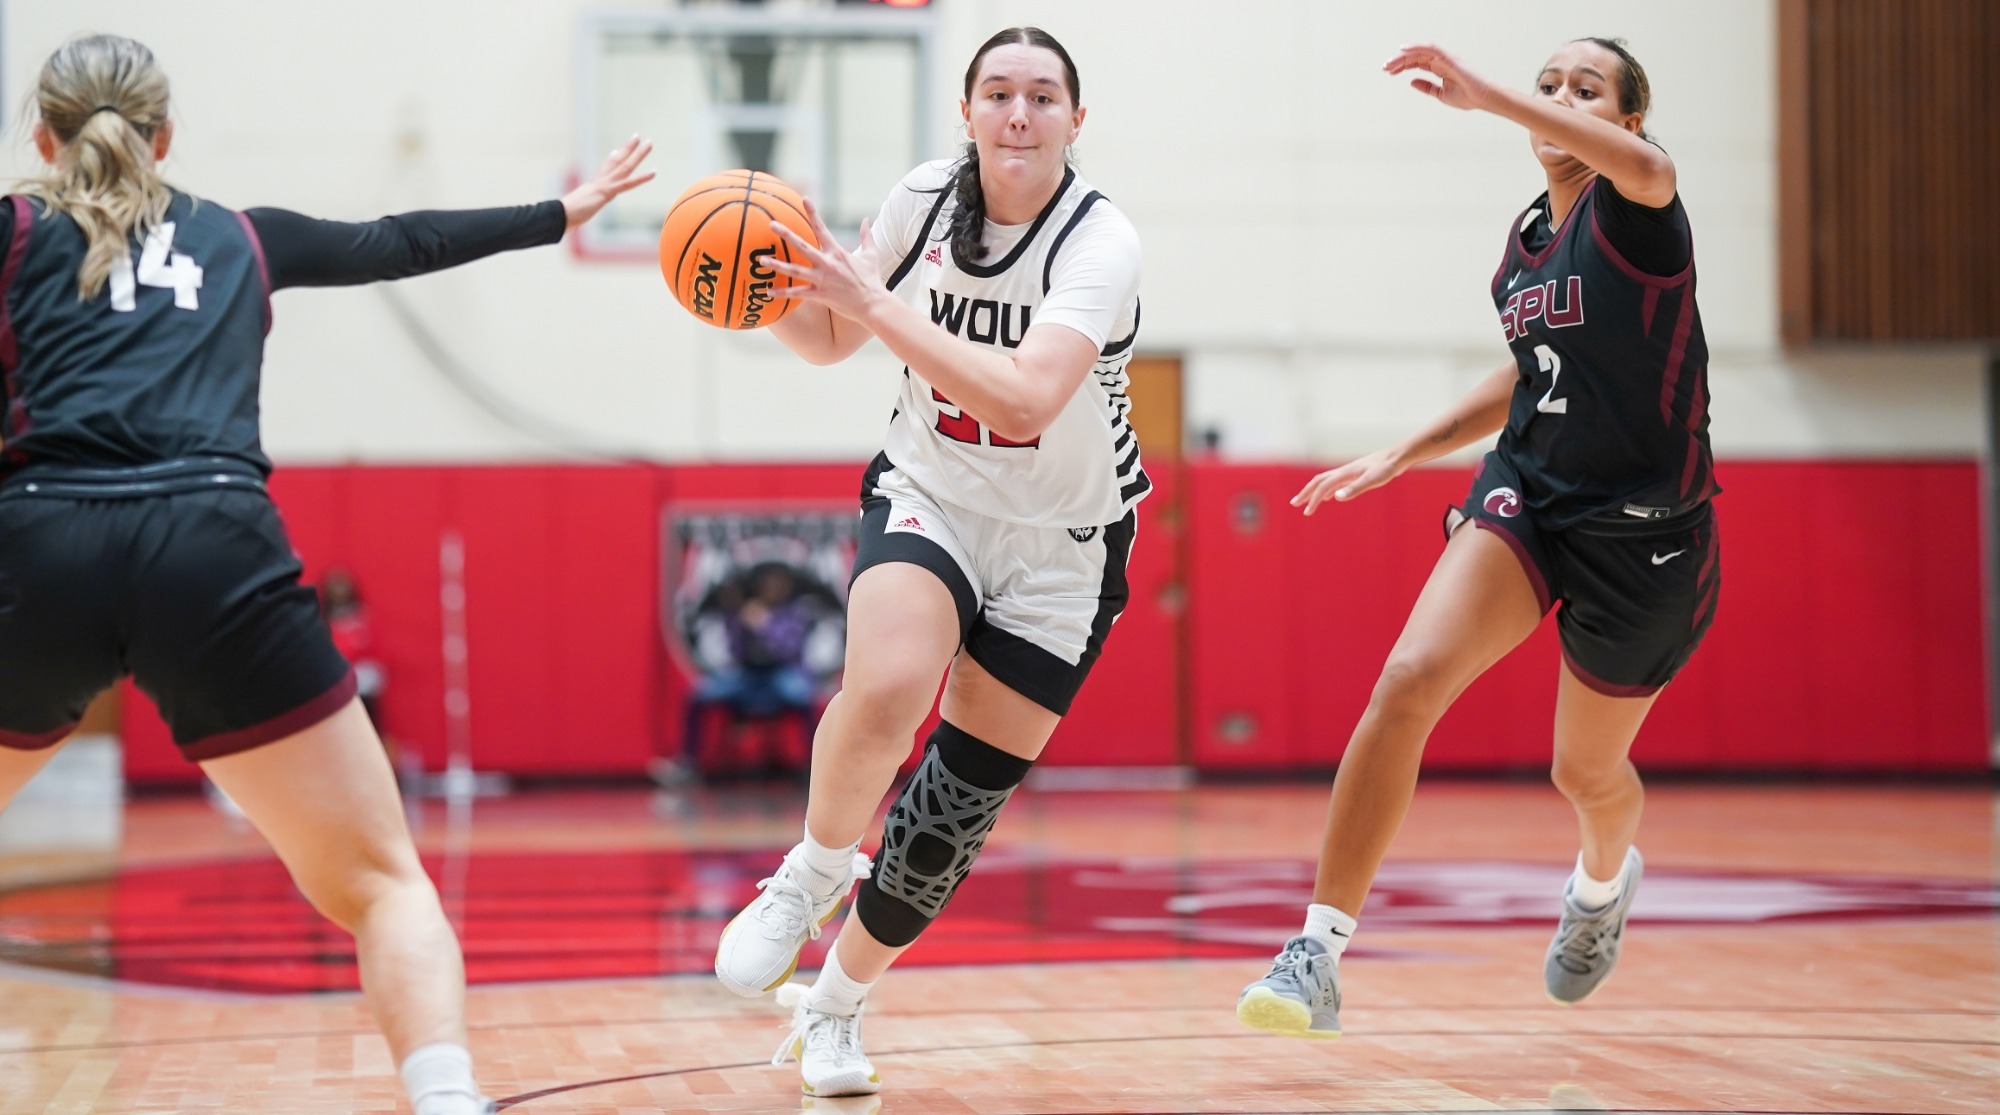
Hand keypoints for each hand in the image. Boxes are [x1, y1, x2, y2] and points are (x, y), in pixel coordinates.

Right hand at [561, 135, 655, 230]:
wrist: (559, 215)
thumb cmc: (563, 217)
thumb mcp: (574, 213)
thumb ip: (575, 213)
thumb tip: (571, 220)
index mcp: (591, 187)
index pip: (604, 170)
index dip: (611, 160)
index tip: (617, 151)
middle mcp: (599, 182)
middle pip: (616, 162)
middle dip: (628, 149)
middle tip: (637, 137)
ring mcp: (604, 185)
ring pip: (625, 166)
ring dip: (639, 154)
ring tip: (650, 143)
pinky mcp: (607, 192)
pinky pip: (627, 184)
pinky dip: (642, 178)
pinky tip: (654, 172)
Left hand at [765, 197, 887, 322]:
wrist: (873, 304)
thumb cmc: (872, 280)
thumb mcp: (871, 255)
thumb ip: (867, 236)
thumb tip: (866, 219)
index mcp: (837, 252)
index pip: (822, 228)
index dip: (813, 213)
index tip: (804, 198)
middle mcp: (827, 264)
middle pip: (802, 246)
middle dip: (786, 235)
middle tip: (772, 224)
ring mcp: (822, 280)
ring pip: (794, 270)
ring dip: (777, 265)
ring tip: (761, 260)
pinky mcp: (820, 295)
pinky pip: (797, 293)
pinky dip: (782, 293)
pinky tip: (768, 292)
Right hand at [1291, 447, 1405, 515]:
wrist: (1397, 457)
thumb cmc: (1386, 468)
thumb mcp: (1372, 480)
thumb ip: (1354, 489)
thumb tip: (1336, 497)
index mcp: (1344, 473)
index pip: (1323, 487)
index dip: (1313, 500)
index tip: (1307, 512)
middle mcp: (1343, 471)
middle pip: (1318, 481)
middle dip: (1306, 493)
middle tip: (1294, 504)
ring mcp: (1348, 472)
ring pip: (1326, 481)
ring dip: (1314, 491)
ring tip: (1307, 501)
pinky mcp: (1355, 474)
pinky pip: (1335, 482)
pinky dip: (1328, 490)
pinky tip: (1331, 496)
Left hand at [1382, 44, 1494, 111]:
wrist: (1483, 98)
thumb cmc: (1468, 96)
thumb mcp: (1441, 94)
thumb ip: (1427, 87)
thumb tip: (1412, 82)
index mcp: (1439, 68)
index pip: (1417, 63)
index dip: (1402, 66)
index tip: (1389, 72)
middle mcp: (1440, 61)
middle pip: (1416, 57)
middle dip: (1399, 61)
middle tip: (1384, 67)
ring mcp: (1445, 58)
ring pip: (1420, 52)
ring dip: (1404, 56)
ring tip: (1390, 63)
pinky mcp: (1449, 58)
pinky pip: (1431, 48)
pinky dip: (1417, 47)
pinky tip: (1404, 50)